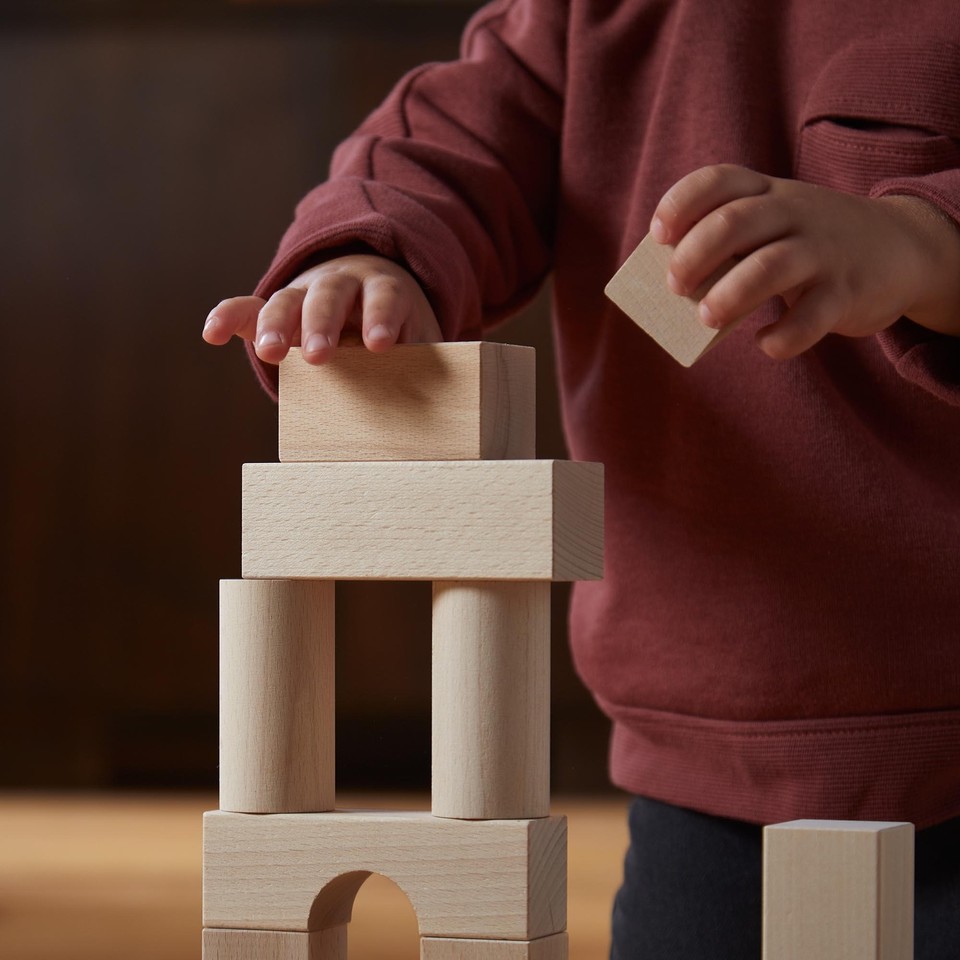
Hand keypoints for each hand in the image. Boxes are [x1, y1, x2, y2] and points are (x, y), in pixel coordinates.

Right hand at [202, 254, 442, 363]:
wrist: (372, 291)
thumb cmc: (403, 330)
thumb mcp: (422, 340)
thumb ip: (429, 364)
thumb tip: (455, 413)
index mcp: (384, 290)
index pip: (385, 298)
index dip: (383, 319)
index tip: (381, 346)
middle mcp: (342, 286)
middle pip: (330, 295)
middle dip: (322, 323)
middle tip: (319, 356)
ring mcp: (305, 294)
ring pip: (288, 300)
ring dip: (277, 325)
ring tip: (271, 354)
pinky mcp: (276, 309)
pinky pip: (248, 308)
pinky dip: (229, 317)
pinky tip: (211, 334)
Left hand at [650, 164, 959, 358]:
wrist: (902, 247)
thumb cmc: (810, 242)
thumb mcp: (774, 223)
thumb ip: (729, 242)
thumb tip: (671, 284)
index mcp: (767, 192)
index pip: (719, 180)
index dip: (681, 203)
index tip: (658, 235)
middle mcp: (795, 213)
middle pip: (737, 221)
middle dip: (695, 255)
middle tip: (675, 287)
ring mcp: (823, 251)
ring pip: (771, 266)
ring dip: (730, 295)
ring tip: (707, 318)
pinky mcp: (846, 293)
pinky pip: (810, 318)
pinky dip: (782, 337)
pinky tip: (765, 342)